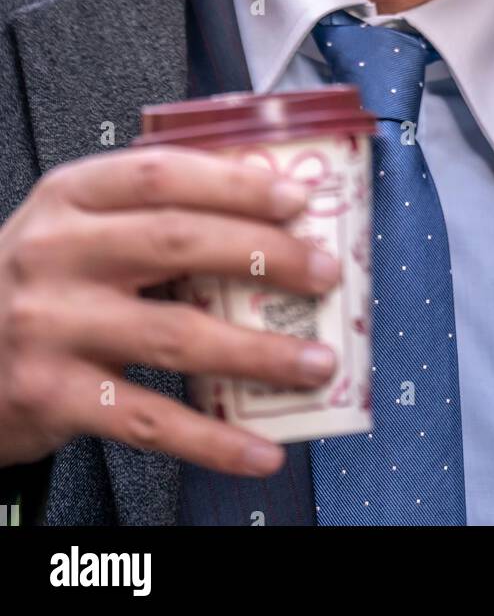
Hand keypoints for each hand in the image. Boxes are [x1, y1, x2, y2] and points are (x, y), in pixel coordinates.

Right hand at [0, 147, 340, 474]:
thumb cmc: (37, 281)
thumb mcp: (74, 225)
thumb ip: (150, 211)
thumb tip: (267, 213)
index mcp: (71, 196)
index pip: (161, 174)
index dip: (235, 184)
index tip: (297, 199)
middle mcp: (58, 253)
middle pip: (178, 243)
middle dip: (265, 255)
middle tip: (325, 273)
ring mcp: (53, 325)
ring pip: (175, 335)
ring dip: (258, 352)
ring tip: (317, 361)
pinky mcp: (54, 395)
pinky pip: (149, 421)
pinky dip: (213, 440)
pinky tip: (261, 450)